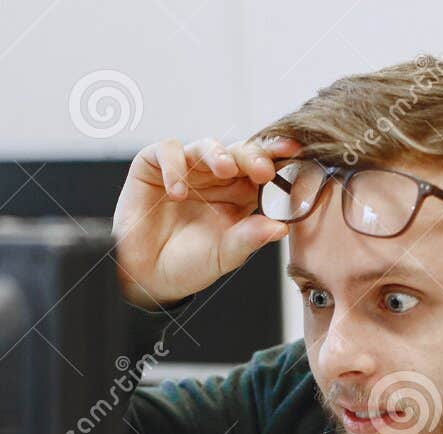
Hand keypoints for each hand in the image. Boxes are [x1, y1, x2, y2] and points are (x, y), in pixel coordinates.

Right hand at [111, 135, 300, 309]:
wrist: (146, 277)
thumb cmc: (189, 265)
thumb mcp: (224, 255)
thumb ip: (249, 239)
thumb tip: (281, 227)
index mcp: (239, 195)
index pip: (262, 170)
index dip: (278, 160)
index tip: (295, 157)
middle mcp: (215, 177)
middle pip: (239, 152)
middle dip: (254, 156)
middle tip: (263, 169)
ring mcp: (186, 168)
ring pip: (207, 146)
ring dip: (219, 154)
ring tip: (225, 169)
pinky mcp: (154, 165)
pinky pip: (167, 151)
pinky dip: (174, 166)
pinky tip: (177, 192)